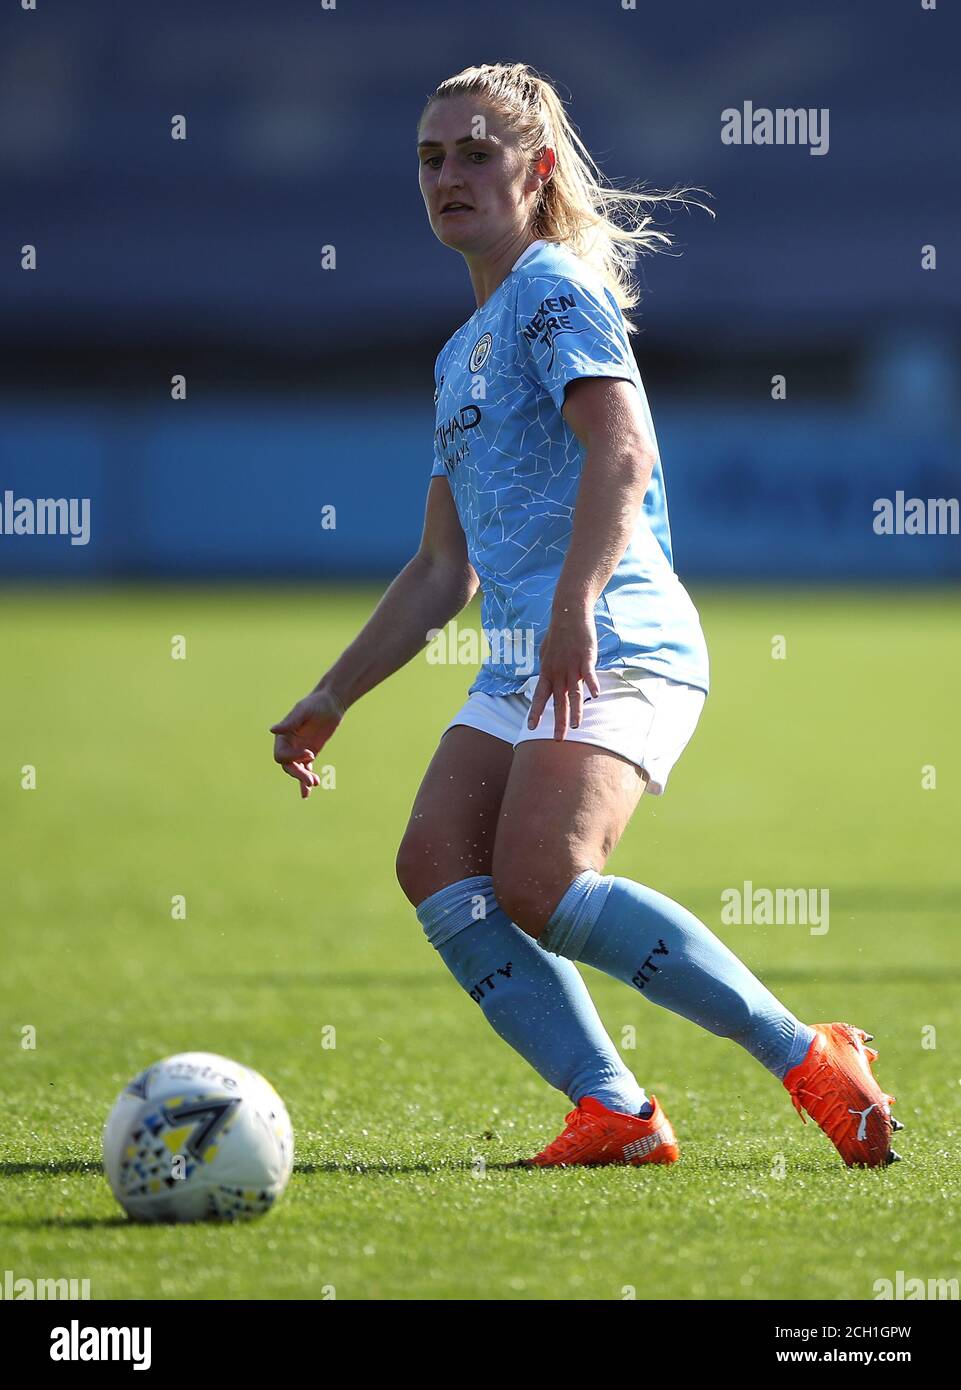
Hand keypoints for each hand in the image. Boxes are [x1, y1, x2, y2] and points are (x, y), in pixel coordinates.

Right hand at [270, 686, 344, 798]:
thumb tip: (272, 730)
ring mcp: (299, 751)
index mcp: (283, 736)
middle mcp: (289, 745)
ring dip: (303, 778)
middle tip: (311, 780)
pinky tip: (313, 787)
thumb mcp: (303, 711)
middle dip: (298, 774)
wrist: (331, 704)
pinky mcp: (310, 754)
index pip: (281, 755)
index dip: (293, 758)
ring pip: (297, 770)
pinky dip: (308, 779)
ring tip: (314, 783)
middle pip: (288, 766)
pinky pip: (306, 769)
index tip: (311, 753)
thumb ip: (289, 722)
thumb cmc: (316, 704)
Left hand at [526, 602, 599, 740]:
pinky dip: (592, 683)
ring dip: (575, 710)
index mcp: (547, 672)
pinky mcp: (586, 657)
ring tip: (576, 726)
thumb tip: (545, 679)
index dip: (535, 712)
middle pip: (558, 701)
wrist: (568, 613)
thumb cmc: (558, 633)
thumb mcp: (546, 652)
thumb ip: (547, 668)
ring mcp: (572, 665)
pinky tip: (596, 694)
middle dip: (558, 722)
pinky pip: (589, 673)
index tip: (530, 728)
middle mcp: (558, 672)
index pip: (539, 696)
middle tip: (558, 740)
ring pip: (574, 692)